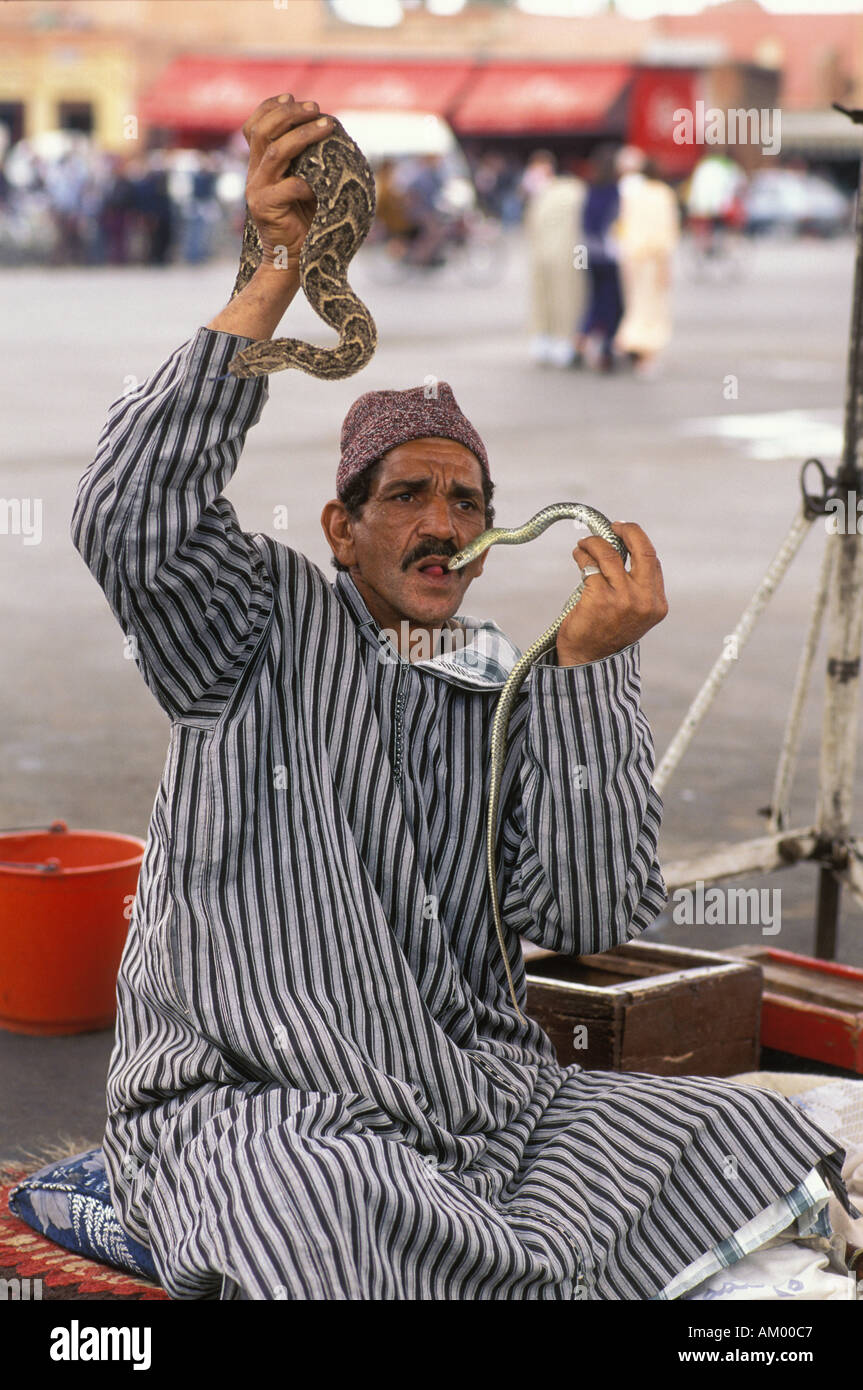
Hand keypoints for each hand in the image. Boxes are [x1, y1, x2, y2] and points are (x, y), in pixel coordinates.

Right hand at [241, 95, 332, 265]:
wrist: (294, 260)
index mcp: (259, 166)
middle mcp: (254, 174)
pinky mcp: (264, 209)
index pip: (254, 126)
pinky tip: (322, 185)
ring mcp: (257, 191)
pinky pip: (289, 186)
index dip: (270, 107)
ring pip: (275, 152)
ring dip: (302, 136)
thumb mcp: (304, 185)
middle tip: (316, 108)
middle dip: (290, 115)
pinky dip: (307, 182)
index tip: (292, 96)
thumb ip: (305, 162)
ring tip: (327, 126)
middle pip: (263, 131)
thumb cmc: (306, 223)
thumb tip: (330, 131)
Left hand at [555, 522, 667, 665]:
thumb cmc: (607, 634)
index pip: (652, 562)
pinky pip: (590, 566)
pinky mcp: (599, 598)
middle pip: (642, 551)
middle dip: (628, 530)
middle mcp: (644, 601)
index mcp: (656, 604)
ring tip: (584, 545)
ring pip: (610, 555)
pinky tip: (578, 557)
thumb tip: (622, 549)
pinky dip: (582, 556)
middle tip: (614, 526)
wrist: (589, 661)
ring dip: (594, 544)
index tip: (624, 533)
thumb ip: (635, 587)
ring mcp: (622, 599)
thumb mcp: (633, 612)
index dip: (638, 542)